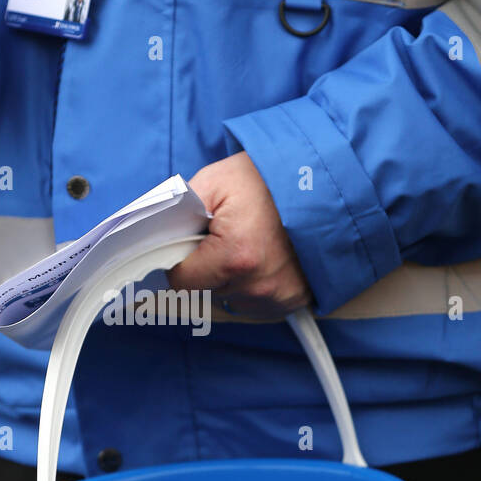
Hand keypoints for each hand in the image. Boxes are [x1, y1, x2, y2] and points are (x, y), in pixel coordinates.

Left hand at [168, 152, 311, 317]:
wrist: (326, 181)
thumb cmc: (270, 178)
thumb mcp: (215, 182)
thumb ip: (178, 213)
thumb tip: (153, 237)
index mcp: (234, 256)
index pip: (181, 281)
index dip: (180, 259)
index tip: (190, 242)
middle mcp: (257, 285)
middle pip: (206, 290)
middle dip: (207, 265)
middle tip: (226, 233)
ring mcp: (278, 296)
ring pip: (230, 297)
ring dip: (232, 276)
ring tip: (250, 241)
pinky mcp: (294, 300)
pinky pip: (256, 301)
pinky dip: (255, 282)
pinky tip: (266, 256)